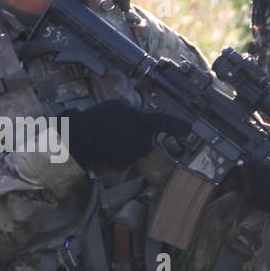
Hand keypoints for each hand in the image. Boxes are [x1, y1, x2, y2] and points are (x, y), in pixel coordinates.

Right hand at [64, 99, 189, 169]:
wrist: (81, 137)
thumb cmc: (97, 118)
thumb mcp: (115, 106)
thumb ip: (130, 112)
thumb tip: (132, 114)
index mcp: (141, 121)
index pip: (164, 122)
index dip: (177, 126)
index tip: (189, 128)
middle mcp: (141, 139)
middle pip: (145, 140)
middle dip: (135, 137)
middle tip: (118, 130)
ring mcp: (133, 153)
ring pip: (134, 150)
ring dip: (125, 146)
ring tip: (109, 138)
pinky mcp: (124, 164)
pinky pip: (124, 160)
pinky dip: (117, 156)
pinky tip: (106, 148)